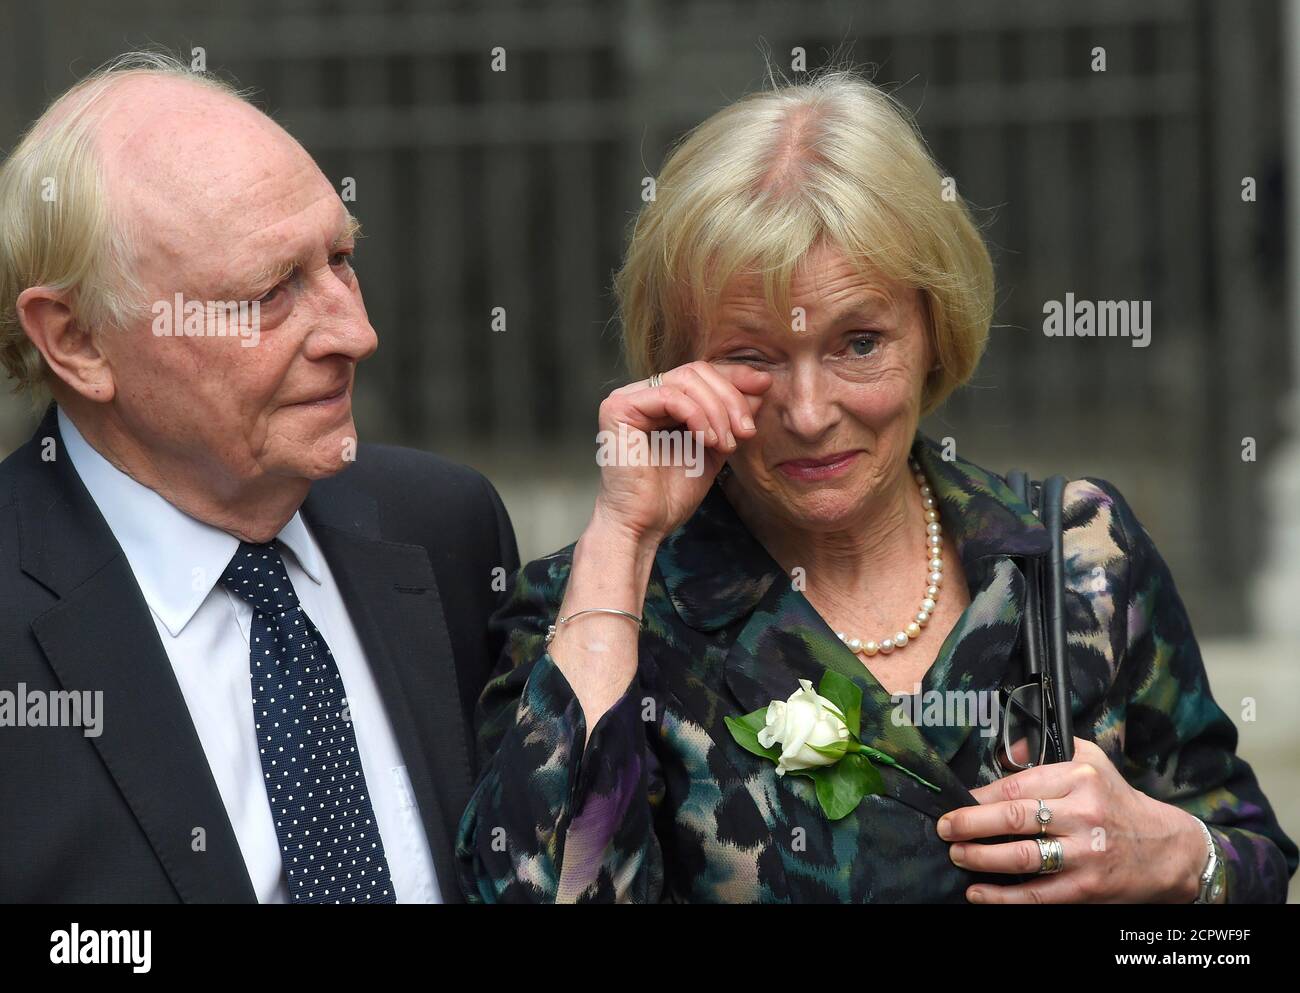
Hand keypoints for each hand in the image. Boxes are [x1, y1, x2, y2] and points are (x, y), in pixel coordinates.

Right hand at [592, 360, 771, 544]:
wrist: (644, 526)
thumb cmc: (671, 495)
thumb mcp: (714, 448)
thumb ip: (731, 417)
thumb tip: (761, 385)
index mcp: (660, 400)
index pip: (701, 374)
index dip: (734, 377)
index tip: (765, 386)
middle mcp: (641, 394)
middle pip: (696, 372)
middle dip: (730, 398)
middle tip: (747, 431)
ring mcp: (627, 398)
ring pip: (686, 381)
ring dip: (717, 411)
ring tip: (726, 444)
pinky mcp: (618, 409)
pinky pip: (670, 397)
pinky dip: (698, 416)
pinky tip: (708, 441)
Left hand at [936, 736, 1205, 902]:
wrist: (1166, 849)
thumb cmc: (1118, 801)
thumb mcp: (1091, 760)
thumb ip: (1046, 751)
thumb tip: (1005, 752)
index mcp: (1079, 778)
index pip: (1017, 786)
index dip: (979, 796)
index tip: (957, 800)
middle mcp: (1083, 814)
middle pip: (1014, 818)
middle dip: (969, 824)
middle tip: (944, 827)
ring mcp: (1085, 854)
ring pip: (1021, 857)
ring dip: (980, 858)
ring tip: (956, 854)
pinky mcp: (1086, 888)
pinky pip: (1037, 894)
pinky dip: (1002, 897)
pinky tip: (978, 893)